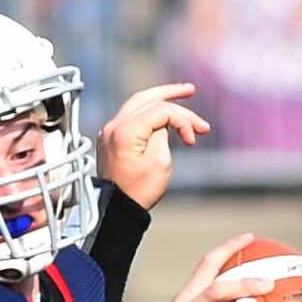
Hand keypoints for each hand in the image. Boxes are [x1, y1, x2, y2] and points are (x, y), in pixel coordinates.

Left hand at [97, 83, 209, 211]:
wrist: (115, 211)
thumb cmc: (137, 193)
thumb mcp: (160, 161)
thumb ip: (163, 132)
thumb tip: (163, 122)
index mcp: (125, 130)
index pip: (161, 110)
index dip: (182, 120)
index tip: (193, 140)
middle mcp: (113, 126)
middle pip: (147, 98)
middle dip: (172, 94)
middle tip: (191, 90)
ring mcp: (109, 131)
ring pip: (138, 104)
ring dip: (160, 99)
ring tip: (180, 95)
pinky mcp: (109, 139)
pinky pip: (130, 116)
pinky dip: (148, 113)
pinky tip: (161, 114)